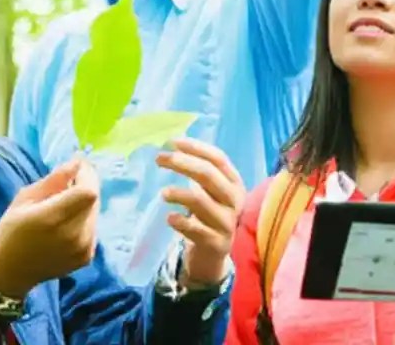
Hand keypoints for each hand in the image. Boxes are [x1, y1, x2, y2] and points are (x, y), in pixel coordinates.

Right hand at [0, 158, 99, 298]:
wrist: (10, 272)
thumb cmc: (11, 231)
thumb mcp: (24, 199)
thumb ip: (53, 180)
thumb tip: (77, 163)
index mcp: (53, 219)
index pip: (88, 191)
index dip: (87, 175)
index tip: (78, 166)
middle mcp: (73, 235)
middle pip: (94, 200)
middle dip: (86, 184)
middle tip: (70, 180)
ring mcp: (83, 248)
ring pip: (95, 213)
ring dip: (84, 202)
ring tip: (65, 203)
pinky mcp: (87, 256)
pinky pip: (92, 227)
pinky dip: (84, 219)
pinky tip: (67, 222)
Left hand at [155, 138, 245, 285]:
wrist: (214, 253)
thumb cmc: (209, 214)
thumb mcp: (211, 191)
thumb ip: (198, 171)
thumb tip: (172, 146)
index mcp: (235, 183)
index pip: (218, 158)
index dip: (195, 148)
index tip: (172, 142)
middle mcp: (234, 200)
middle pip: (208, 175)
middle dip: (181, 163)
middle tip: (159, 158)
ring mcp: (226, 222)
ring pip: (200, 201)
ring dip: (179, 193)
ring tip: (163, 193)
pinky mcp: (215, 242)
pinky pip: (194, 229)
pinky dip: (180, 221)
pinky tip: (169, 218)